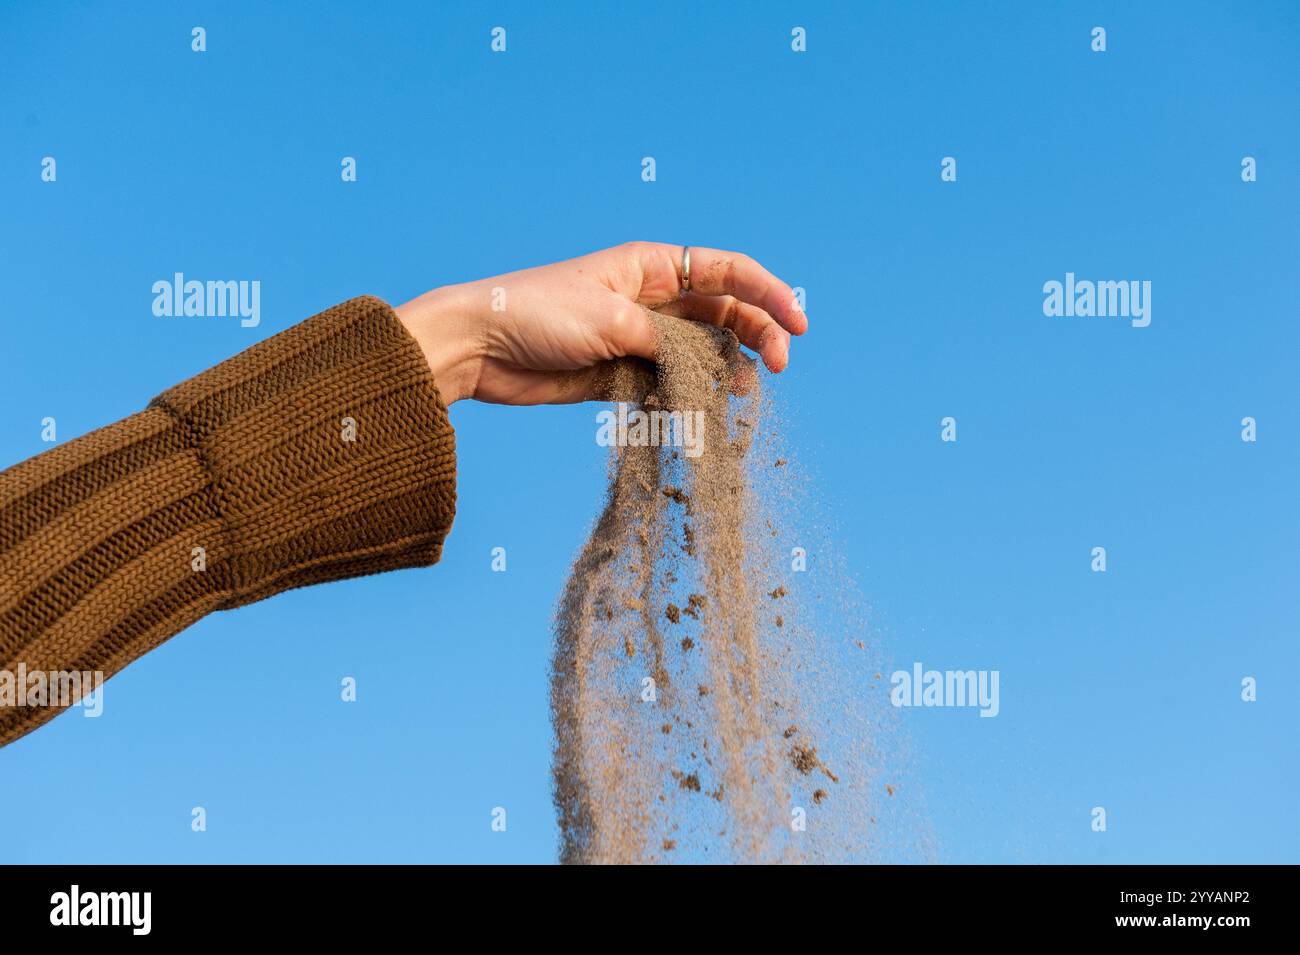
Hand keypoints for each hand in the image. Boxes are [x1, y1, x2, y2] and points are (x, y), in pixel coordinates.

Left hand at [394, 241, 807, 405]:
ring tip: (741, 395)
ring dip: (725, 370)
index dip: (767, 293)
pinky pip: (668, 384)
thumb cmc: (535, 314)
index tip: (798, 324)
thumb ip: (662, 339)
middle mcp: (649, 298)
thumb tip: (703, 364)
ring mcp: (636, 337)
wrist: (477, 349)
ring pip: (699, 352)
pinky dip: (689, 397)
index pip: (725, 271)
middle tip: (776, 370)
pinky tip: (703, 412)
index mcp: (649, 266)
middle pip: (721, 313)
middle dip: (755, 336)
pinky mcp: (619, 374)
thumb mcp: (608, 319)